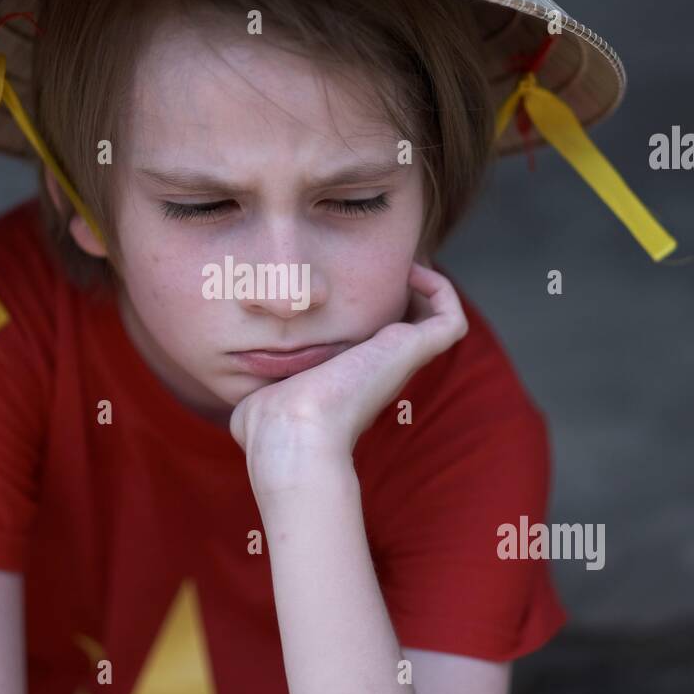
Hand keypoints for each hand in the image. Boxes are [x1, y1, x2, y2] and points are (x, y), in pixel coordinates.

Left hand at [229, 261, 468, 492]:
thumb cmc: (269, 423)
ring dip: (430, 288)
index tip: (353, 289)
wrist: (292, 430)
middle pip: (409, 329)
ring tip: (408, 262)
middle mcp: (379, 370)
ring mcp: (400, 361)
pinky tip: (414, 272)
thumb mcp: (258, 400)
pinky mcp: (412, 351)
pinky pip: (450, 319)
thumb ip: (256, 391)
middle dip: (403, 294)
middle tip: (388, 267)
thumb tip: (243, 399)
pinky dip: (442, 290)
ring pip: (439, 323)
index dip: (369, 316)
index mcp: (349, 380)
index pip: (371, 346)